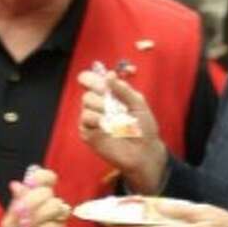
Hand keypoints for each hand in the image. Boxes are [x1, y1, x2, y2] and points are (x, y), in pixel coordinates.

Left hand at [3, 164, 69, 226]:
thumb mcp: (10, 222)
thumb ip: (17, 204)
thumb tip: (16, 184)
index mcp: (38, 202)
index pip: (46, 179)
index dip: (42, 177)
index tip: (33, 182)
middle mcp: (50, 210)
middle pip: (48, 192)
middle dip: (32, 201)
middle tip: (21, 215)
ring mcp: (57, 223)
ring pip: (54, 206)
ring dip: (37, 215)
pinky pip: (52, 226)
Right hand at [77, 68, 167, 188]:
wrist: (143, 151)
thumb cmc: (143, 127)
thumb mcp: (138, 103)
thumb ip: (123, 89)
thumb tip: (109, 75)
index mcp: (109, 95)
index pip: (91, 81)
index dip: (90, 77)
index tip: (97, 80)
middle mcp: (98, 105)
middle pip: (88, 91)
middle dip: (99, 93)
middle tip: (111, 101)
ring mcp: (92, 119)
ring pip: (86, 103)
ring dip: (100, 106)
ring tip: (114, 116)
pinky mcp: (88, 133)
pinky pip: (84, 120)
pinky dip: (96, 120)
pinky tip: (107, 125)